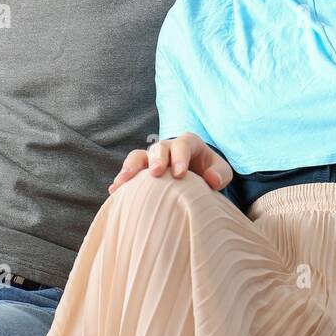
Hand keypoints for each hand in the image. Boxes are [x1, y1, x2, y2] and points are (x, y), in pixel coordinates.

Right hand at [109, 133, 233, 194]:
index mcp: (188, 144)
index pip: (183, 145)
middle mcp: (168, 148)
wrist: (198, 179)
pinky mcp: (142, 172)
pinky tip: (114, 192)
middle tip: (155, 173)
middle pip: (158, 147)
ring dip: (130, 168)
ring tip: (122, 182)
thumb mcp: (221, 172)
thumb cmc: (211, 174)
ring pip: (138, 156)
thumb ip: (220, 174)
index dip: (180, 157)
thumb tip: (210, 180)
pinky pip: (129, 172)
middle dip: (156, 159)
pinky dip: (122, 180)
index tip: (180, 174)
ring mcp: (152, 159)